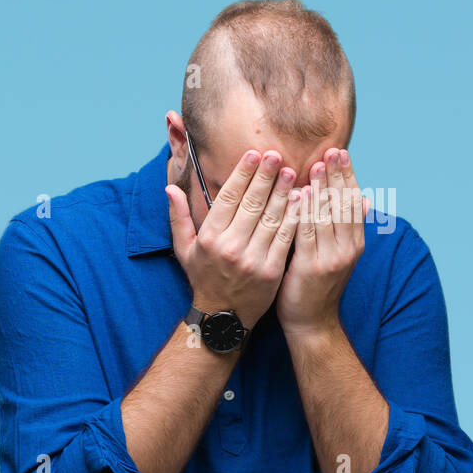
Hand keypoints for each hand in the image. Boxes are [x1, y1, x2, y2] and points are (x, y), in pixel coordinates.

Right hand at [166, 149, 301, 329]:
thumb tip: (170, 188)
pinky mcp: (272, 270)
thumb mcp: (184, 250)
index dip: (242, 174)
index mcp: (210, 238)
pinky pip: (286, 237)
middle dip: (265, 176)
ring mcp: (253, 259)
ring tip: (292, 172)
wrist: (223, 318)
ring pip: (272, 217)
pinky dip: (295, 216)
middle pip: (252, 203)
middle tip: (277, 155)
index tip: (253, 154)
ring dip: (283, 192)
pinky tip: (302, 200)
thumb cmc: (203, 279)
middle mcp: (230, 247)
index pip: (228, 198)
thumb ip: (179, 217)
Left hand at [276, 148, 370, 336]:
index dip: (347, 176)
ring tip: (316, 167)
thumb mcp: (335, 254)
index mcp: (354, 241)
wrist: (311, 322)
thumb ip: (342, 227)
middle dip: (338, 176)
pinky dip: (305, 213)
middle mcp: (348, 247)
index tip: (340, 153)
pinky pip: (308, 234)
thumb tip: (361, 198)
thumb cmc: (315, 285)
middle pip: (344, 204)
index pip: (352, 201)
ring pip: (329, 216)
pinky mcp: (313, 267)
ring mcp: (333, 258)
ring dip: (323, 190)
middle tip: (331, 151)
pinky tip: (300, 196)